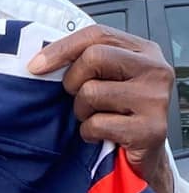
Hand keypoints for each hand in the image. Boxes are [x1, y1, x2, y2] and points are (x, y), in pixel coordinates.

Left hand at [27, 25, 174, 192]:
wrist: (143, 157)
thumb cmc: (119, 114)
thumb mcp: (109, 79)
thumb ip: (87, 61)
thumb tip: (40, 60)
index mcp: (144, 51)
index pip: (98, 35)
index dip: (62, 48)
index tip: (35, 65)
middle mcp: (155, 70)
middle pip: (94, 58)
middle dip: (73, 81)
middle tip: (77, 98)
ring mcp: (156, 99)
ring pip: (91, 92)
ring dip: (81, 111)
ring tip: (95, 117)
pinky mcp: (151, 129)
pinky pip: (97, 124)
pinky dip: (89, 132)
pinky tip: (101, 135)